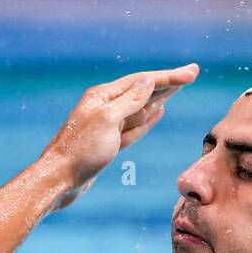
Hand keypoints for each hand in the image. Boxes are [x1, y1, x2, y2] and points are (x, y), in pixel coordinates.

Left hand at [41, 63, 198, 208]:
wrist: (58, 180)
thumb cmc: (80, 151)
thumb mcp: (108, 121)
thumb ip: (130, 101)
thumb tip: (148, 81)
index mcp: (103, 96)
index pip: (142, 81)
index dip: (169, 76)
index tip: (193, 72)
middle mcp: (104, 106)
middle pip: (142, 90)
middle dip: (168, 82)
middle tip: (192, 73)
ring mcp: (106, 126)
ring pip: (139, 108)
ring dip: (160, 97)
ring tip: (179, 87)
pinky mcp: (108, 144)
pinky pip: (133, 126)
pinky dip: (148, 118)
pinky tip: (159, 111)